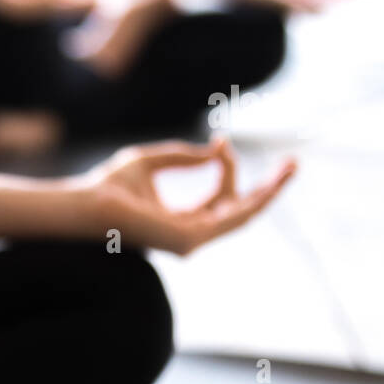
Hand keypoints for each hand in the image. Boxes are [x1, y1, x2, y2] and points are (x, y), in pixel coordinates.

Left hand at [83, 138, 295, 255]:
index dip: (227, 169)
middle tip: (293, 164)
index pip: (220, 198)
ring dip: (268, 192)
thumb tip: (215, 150)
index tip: (220, 142)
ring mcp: (192, 241)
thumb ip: (184, 157)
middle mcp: (191, 235)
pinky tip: (247, 169)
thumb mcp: (150, 162)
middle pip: (242, 212)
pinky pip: (230, 218)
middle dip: (269, 189)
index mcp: (182, 220)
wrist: (89, 202)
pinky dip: (244, 192)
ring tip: (290, 168)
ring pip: (243, 216)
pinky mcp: (189, 240)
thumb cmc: (110, 185)